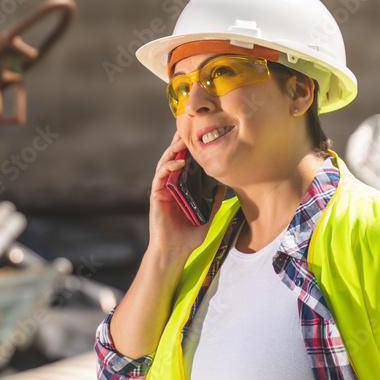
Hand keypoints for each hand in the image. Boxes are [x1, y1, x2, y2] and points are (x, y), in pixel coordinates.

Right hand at [146, 131, 227, 262]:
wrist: (174, 251)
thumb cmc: (188, 236)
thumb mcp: (206, 216)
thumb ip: (213, 202)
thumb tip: (223, 187)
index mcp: (181, 189)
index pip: (183, 164)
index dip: (188, 149)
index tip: (196, 135)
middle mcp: (170, 186)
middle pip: (172, 159)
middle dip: (178, 143)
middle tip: (187, 128)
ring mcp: (162, 190)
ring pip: (164, 163)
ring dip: (172, 151)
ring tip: (182, 140)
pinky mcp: (156, 195)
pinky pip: (160, 176)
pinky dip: (168, 166)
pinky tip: (179, 161)